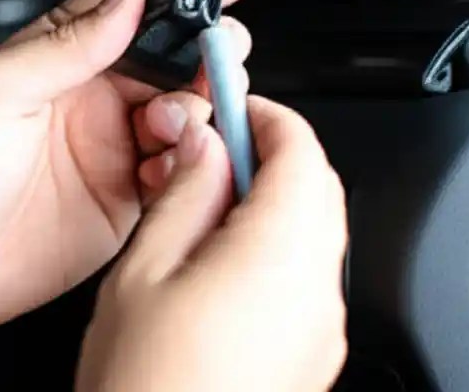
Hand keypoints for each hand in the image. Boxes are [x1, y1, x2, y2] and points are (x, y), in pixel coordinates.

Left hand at [0, 0, 249, 334]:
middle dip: (206, 51)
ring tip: (174, 127)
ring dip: (199, 109)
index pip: (127, 8)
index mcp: (59, 57)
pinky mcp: (131, 199)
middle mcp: (95, 97)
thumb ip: (65, 44)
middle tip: (220, 58)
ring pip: (188, 111)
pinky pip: (183, 170)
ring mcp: (116, 148)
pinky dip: (193, 163)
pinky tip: (169, 168)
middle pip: (172, 58)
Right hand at [77, 97, 348, 391]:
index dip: (264, 115)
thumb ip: (184, 196)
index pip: (301, 149)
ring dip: (274, 206)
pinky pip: (307, 283)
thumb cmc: (148, 388)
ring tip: (204, 215)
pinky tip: (220, 269)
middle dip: (272, 157)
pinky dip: (276, 255)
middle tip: (214, 155)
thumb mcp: (144, 274)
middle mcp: (319, 290)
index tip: (229, 104)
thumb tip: (204, 148)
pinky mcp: (315, 360)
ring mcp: (324, 330)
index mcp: (282, 253)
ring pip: (316, 236)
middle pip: (319, 189)